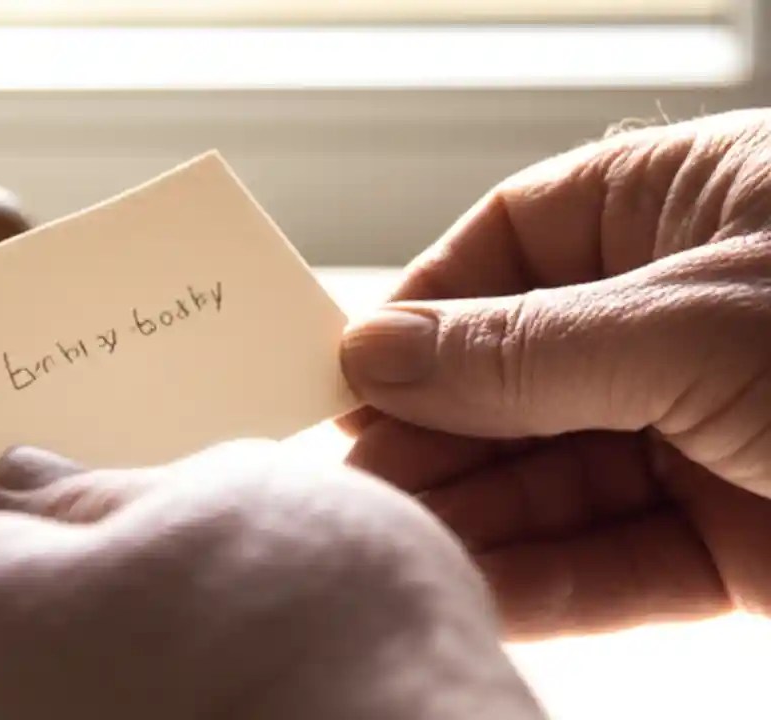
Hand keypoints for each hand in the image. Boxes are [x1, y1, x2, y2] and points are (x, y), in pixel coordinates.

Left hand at [0, 441, 541, 719]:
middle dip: (41, 575)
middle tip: (152, 538)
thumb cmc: (303, 626)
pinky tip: (224, 696)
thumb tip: (30, 481)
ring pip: (24, 702)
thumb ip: (94, 490)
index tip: (60, 477)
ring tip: (209, 625)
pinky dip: (132, 715)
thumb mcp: (208, 496)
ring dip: (92, 657)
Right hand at [339, 109, 770, 638]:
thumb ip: (524, 348)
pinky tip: (472, 588)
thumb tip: (376, 351)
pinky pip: (610, 559)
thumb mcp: (692, 322)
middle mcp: (679, 318)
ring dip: (473, 514)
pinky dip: (543, 580)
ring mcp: (703, 430)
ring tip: (388, 543)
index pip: (508, 248)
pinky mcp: (733, 539)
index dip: (423, 311)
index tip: (345, 372)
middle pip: (514, 374)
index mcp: (680, 209)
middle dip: (433, 431)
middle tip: (349, 479)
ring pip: (553, 475)